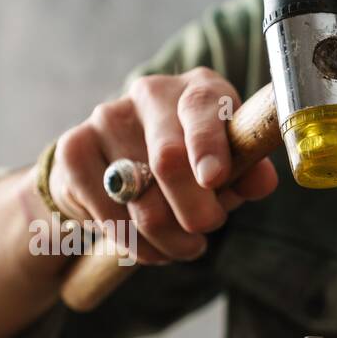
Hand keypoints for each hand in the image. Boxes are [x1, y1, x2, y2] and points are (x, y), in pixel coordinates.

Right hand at [45, 68, 277, 264]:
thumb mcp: (228, 168)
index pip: (203, 108)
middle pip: (169, 161)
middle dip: (195, 213)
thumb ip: (247, 174)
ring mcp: (106, 118)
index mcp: (199, 90)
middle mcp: (151, 93)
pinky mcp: (73, 149)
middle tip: (203, 232)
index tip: (213, 179)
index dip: (209, 145)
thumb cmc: (194, 166)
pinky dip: (135, 245)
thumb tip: (263, 181)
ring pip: (141, 203)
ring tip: (181, 247)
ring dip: (169, 241)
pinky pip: (109, 217)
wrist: (123, 166)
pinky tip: (146, 243)